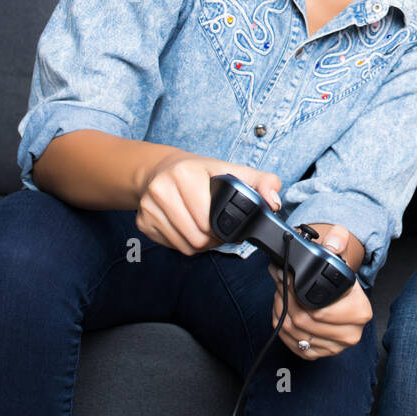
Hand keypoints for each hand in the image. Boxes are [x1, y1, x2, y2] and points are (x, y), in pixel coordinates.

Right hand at [136, 152, 281, 254]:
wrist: (162, 169)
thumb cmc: (200, 173)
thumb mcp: (232, 170)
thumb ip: (262, 182)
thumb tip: (274, 202)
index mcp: (184, 174)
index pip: (207, 220)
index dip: (222, 228)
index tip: (226, 223)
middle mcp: (161, 189)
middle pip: (196, 237)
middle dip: (212, 238)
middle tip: (216, 229)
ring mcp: (148, 207)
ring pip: (184, 246)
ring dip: (199, 244)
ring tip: (204, 228)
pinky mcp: (142, 221)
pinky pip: (171, 246)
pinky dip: (183, 243)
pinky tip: (188, 228)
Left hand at [267, 224, 371, 360]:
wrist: (341, 296)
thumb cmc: (339, 279)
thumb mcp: (341, 255)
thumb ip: (339, 240)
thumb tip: (333, 242)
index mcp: (359, 312)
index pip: (318, 311)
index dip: (295, 292)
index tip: (285, 276)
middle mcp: (350, 334)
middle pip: (303, 322)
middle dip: (285, 299)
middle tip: (279, 281)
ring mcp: (334, 347)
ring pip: (295, 332)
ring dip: (281, 310)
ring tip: (280, 292)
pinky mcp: (319, 354)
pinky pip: (292, 343)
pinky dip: (282, 326)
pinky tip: (283, 309)